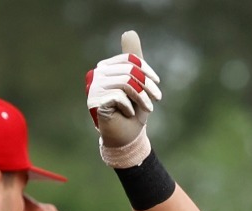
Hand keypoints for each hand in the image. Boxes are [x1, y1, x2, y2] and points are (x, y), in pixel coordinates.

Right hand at [85, 32, 161, 168]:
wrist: (126, 138)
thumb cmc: (133, 110)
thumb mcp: (138, 83)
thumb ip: (134, 60)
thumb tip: (129, 31)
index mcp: (107, 68)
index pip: (130, 61)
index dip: (146, 71)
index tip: (157, 85)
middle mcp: (97, 75)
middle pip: (129, 71)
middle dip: (147, 86)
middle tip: (156, 99)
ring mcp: (94, 88)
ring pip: (126, 83)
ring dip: (142, 98)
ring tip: (148, 108)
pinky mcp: (95, 102)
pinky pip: (119, 96)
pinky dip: (129, 106)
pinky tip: (129, 113)